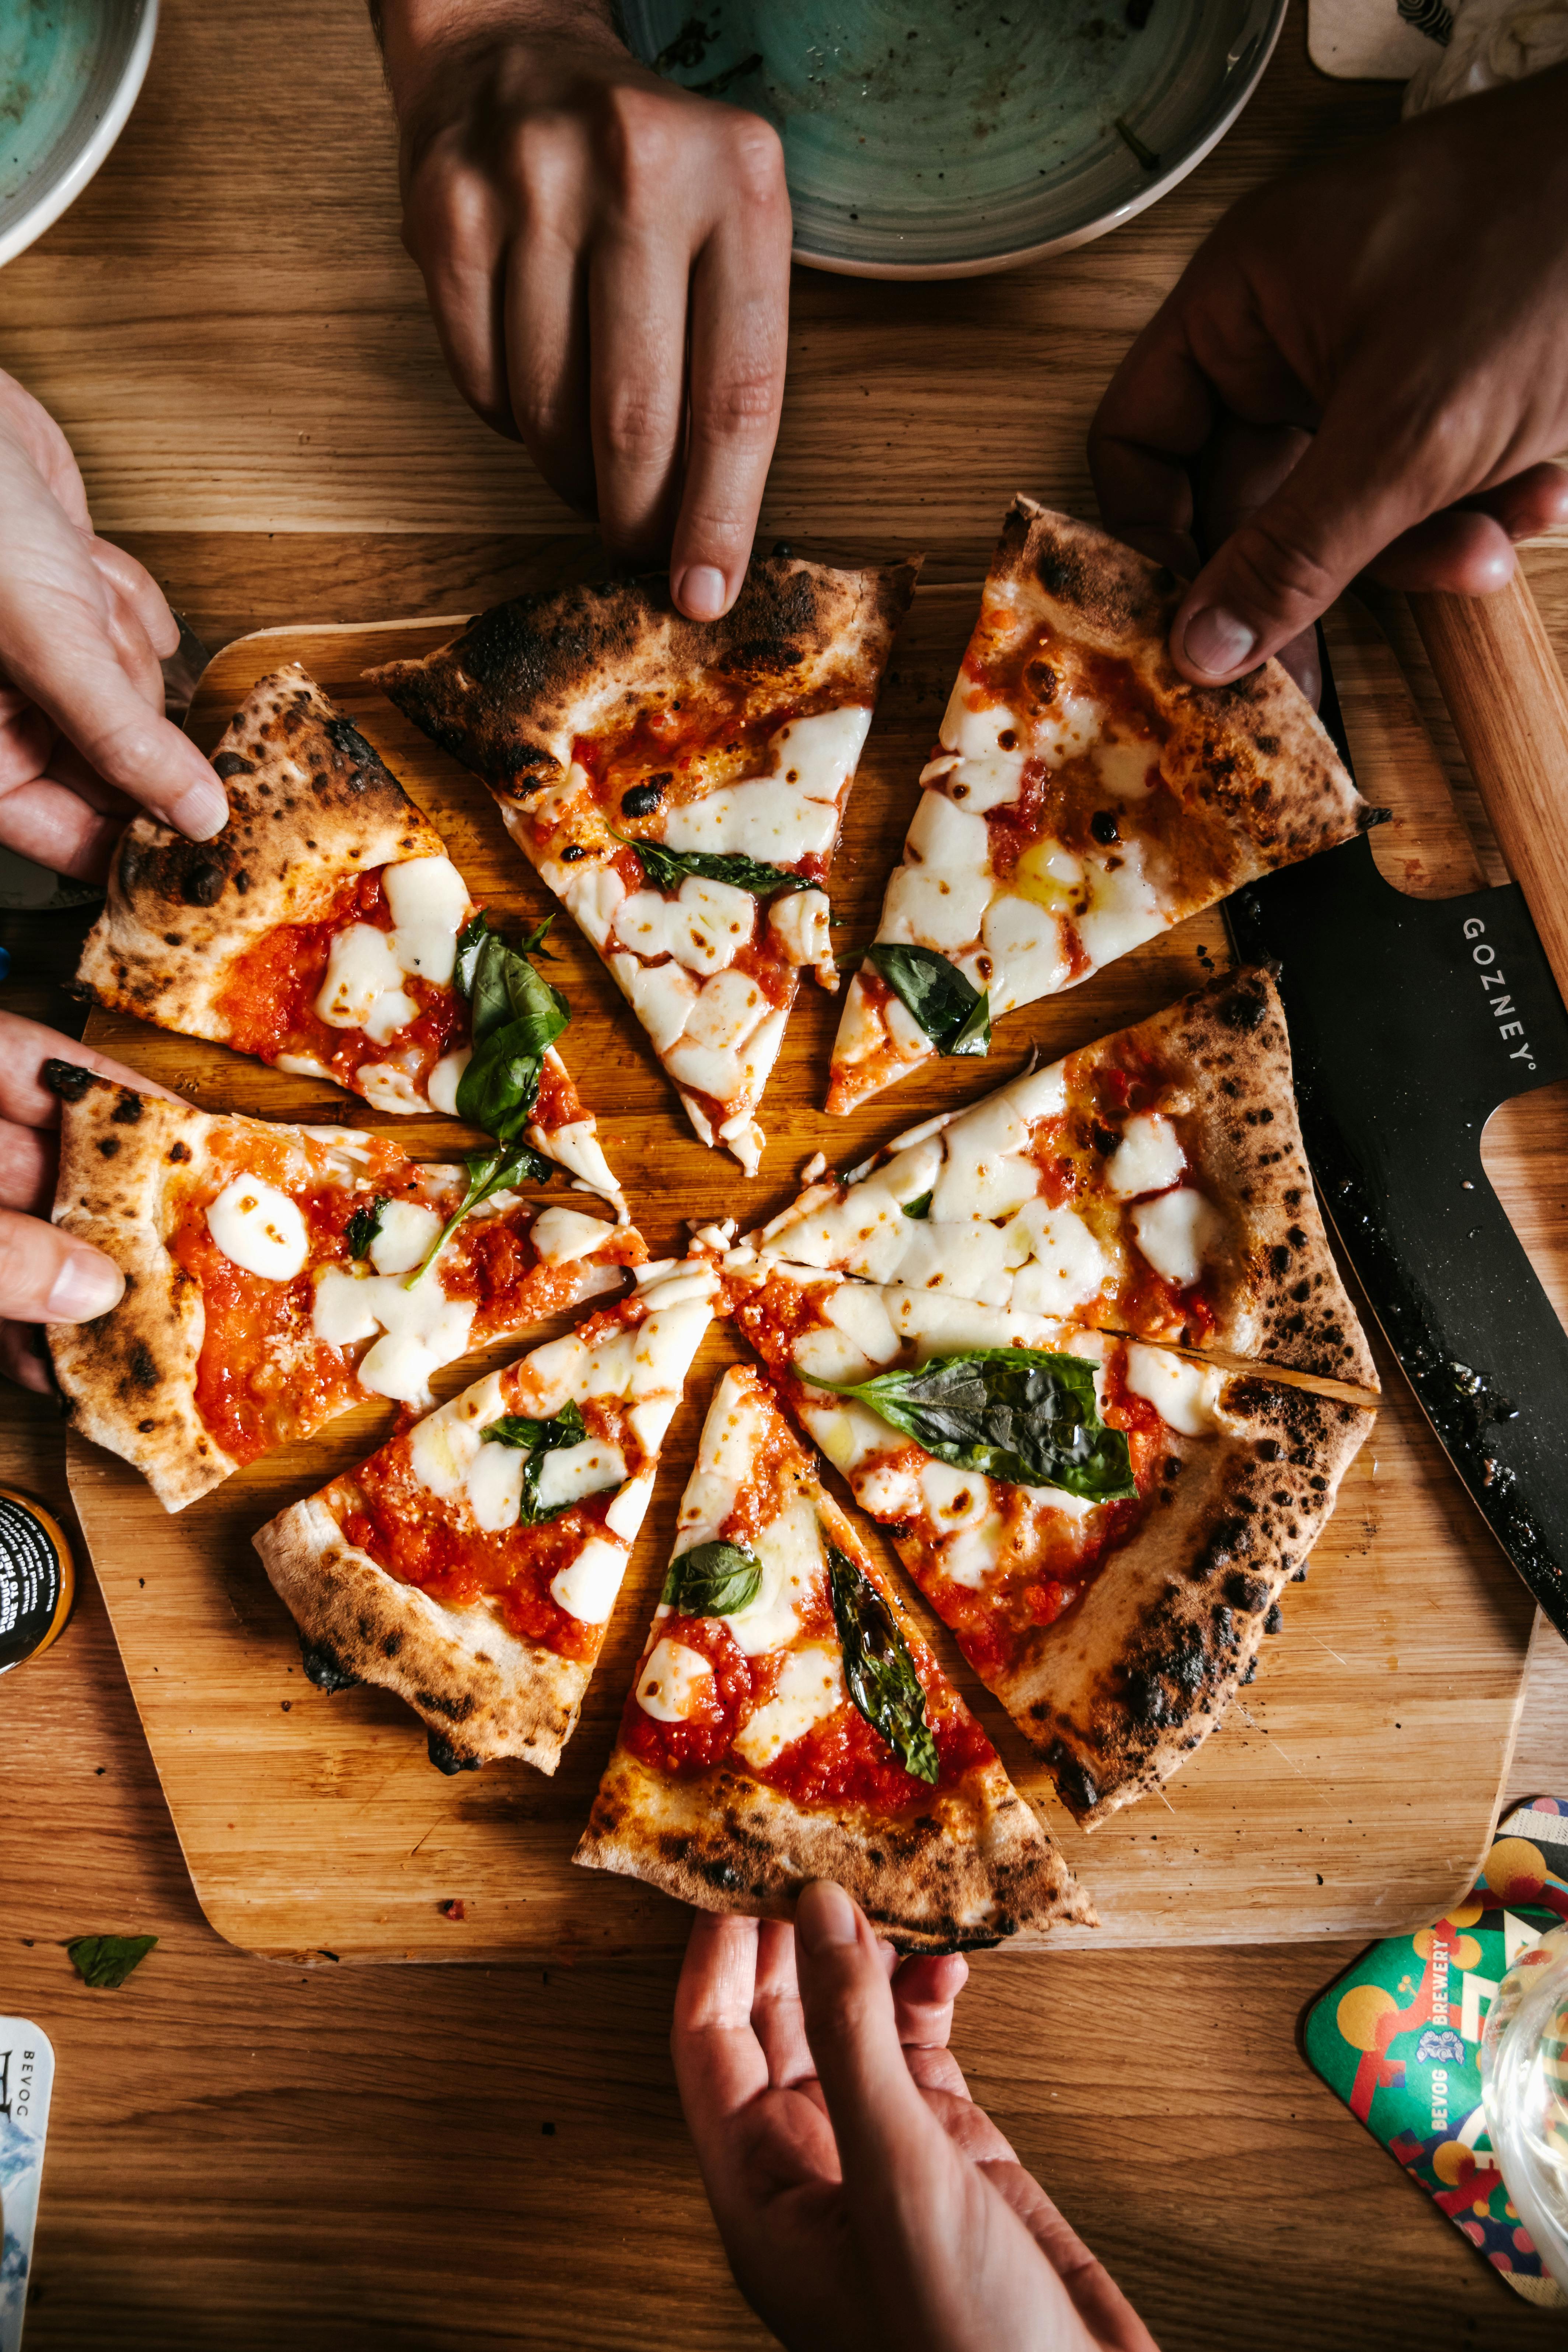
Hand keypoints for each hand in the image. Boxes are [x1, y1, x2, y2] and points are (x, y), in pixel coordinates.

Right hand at [0, 373, 226, 876]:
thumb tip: (195, 818)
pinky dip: (123, 596)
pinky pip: (135, 631)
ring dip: (122, 641)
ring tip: (75, 589)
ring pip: (136, 697)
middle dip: (130, 706)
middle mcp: (8, 716)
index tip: (207, 836)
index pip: (71, 840)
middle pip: (120, 769)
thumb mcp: (48, 643)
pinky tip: (84, 562)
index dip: (137, 839)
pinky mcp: (72, 611)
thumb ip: (123, 740)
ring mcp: (41, 665)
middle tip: (108, 652)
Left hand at [0, 1015, 167, 1391]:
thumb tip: (94, 1286)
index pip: (30, 1061)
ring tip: (139, 1327)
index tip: (188, 1130)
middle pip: (35, 1160)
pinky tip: (53, 1368)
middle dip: (107, 1212)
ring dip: (65, 1287)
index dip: (111, 1092)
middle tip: (181, 1251)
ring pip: (7, 1238)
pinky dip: (7, 1329)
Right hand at [380, 0, 791, 620]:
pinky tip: (534, 388)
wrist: (514, 50)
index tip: (704, 594)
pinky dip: (511, 419)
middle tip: (635, 550)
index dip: (718, 517)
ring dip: (572, 474)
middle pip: (637, 421)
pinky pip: (484, 382)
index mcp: (739, 181)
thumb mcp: (729, 224)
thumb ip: (732, 358)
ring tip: (588, 463)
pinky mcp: (448, 215)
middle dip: (636, 519)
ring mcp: (532, 186)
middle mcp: (638, 172)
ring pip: (551, 414)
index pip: (735, 395)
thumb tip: (704, 531)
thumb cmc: (643, 171)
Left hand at [672, 1884, 1155, 2351]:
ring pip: (851, 2028)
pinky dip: (928, 1999)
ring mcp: (884, 2158)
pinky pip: (918, 2050)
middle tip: (813, 1846)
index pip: (708, 2046)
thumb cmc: (969, 2344)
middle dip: (793, 1940)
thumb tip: (815, 1911)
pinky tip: (949, 1962)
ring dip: (869, 1960)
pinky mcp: (952, 2153)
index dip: (713, 1955)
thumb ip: (852, 2035)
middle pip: (775, 2024)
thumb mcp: (899, 2173)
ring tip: (891, 1888)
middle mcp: (813, 2170)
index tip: (727, 1865)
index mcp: (764, 2196)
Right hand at [1088, 64, 1567, 689]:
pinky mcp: (1451, 381)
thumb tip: (1202, 648)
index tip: (1191, 629)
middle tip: (1319, 671)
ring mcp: (1375, 352)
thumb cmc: (1550, 245)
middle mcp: (1295, 329)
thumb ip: (1295, 552)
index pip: (1140, 437)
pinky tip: (1540, 492)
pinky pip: (1426, 478)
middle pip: (1250, 494)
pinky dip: (1479, 503)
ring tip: (1488, 547)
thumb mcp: (1406, 435)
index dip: (1153, 540)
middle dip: (1319, 568)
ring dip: (1421, 545)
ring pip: (1350, 501)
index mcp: (1245, 304)